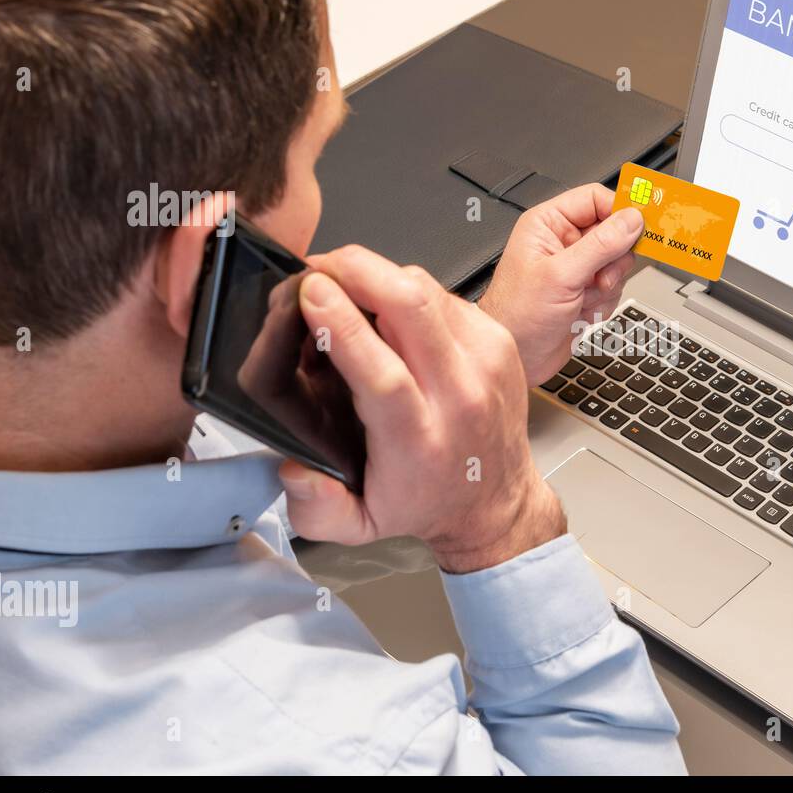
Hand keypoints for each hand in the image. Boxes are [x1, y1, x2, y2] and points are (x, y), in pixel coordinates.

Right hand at [277, 246, 565, 572]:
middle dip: (358, 270)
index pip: (383, 373)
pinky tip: (386, 307)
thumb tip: (294, 470)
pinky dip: (408, 290)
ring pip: (427, 289)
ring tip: (344, 286)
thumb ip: (316, 507)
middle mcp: (459, 395)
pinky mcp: (499, 341)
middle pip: (412, 306)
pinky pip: (445, 294)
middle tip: (318, 268)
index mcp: (419, 440)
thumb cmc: (429, 500)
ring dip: (379, 275)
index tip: (310, 293)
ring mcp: (485, 363)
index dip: (343, 325)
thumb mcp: (360, 524)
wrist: (496, 501)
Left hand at [481, 184, 643, 384]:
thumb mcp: (562, 275)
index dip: (620, 211)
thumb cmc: (516, 314)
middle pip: (613, 232)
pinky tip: (582, 311)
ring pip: (617, 263)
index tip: (641, 226)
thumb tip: (631, 220)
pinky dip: (604, 302)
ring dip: (607, 285)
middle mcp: (563, 242)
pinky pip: (614, 287)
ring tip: (583, 298)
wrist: (516, 357)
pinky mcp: (585, 291)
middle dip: (612, 260)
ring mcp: (576, 267)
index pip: (595, 199)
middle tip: (600, 276)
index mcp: (549, 224)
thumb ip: (600, 245)